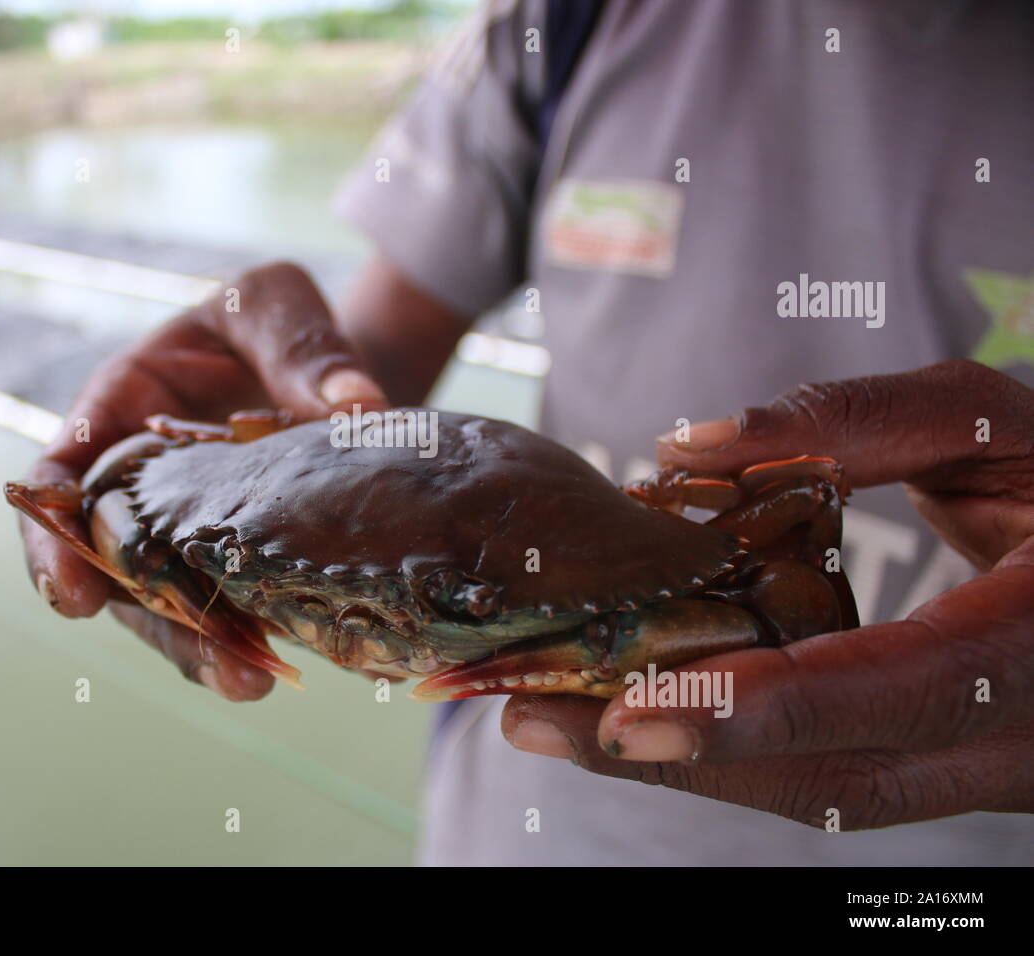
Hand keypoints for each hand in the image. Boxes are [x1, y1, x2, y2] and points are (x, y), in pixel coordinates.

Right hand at [19, 262, 387, 700]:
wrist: (321, 367)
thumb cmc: (268, 323)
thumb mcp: (272, 303)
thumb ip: (299, 346)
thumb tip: (355, 405)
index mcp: (116, 412)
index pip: (58, 482)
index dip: (51, 541)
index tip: (72, 594)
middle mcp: (139, 486)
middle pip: (115, 567)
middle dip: (150, 619)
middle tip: (196, 657)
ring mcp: (186, 531)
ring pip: (173, 603)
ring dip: (204, 646)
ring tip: (251, 681)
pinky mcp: (237, 558)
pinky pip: (231, 605)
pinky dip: (252, 636)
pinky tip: (288, 664)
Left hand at [503, 360, 1033, 827]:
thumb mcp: (996, 425)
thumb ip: (860, 421)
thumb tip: (691, 446)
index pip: (895, 692)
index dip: (760, 709)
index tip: (629, 713)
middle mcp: (1019, 733)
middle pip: (833, 777)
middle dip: (674, 757)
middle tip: (530, 718)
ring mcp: (986, 769)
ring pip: (821, 793)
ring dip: (680, 764)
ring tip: (550, 718)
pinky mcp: (945, 768)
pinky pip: (828, 773)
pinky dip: (727, 747)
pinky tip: (637, 710)